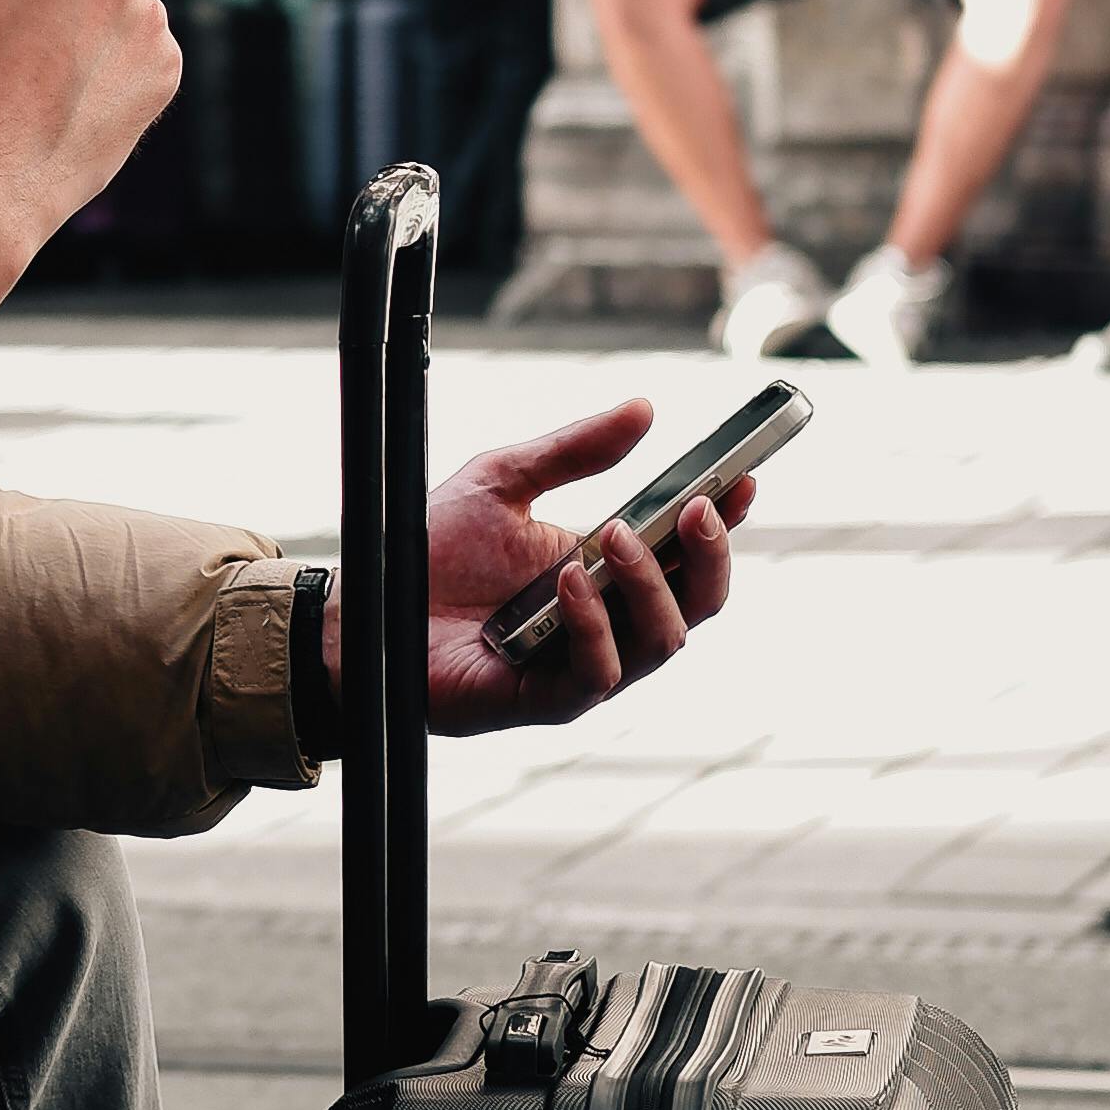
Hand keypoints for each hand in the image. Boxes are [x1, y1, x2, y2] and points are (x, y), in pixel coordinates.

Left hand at [407, 396, 750, 736]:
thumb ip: (573, 451)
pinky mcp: (547, 700)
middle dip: (710, 555)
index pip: (687, 552)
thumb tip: (643, 409)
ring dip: (649, 584)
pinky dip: (595, 627)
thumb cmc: (432, 552)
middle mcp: (609, 621)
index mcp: (608, 571)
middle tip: (695, 507)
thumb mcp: (504, 481)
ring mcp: (582, 664)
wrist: (366, 608)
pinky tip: (571, 583)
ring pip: (663, 642)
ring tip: (612, 533)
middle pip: (699, 603)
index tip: (742, 477)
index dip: (724, 520)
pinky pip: (600, 674)